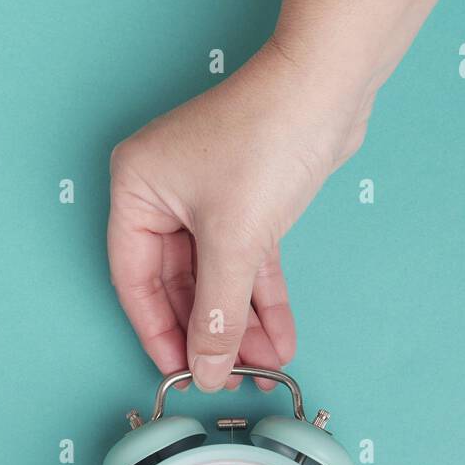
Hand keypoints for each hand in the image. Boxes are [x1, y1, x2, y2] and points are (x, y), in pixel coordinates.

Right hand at [108, 40, 369, 393]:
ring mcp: (207, 198)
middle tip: (228, 377)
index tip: (181, 373)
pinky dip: (262, 301)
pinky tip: (278, 338)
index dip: (157, 333)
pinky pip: (246, 264)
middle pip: (179, 285)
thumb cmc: (266, 137)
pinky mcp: (247, 202)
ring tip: (264, 366)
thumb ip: (215, 315)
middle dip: (209, 334)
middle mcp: (165, 194)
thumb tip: (205, 369)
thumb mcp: (232, 241)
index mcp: (136, 190)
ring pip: (217, 279)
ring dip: (241, 325)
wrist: (329, 87)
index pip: (134, 280)